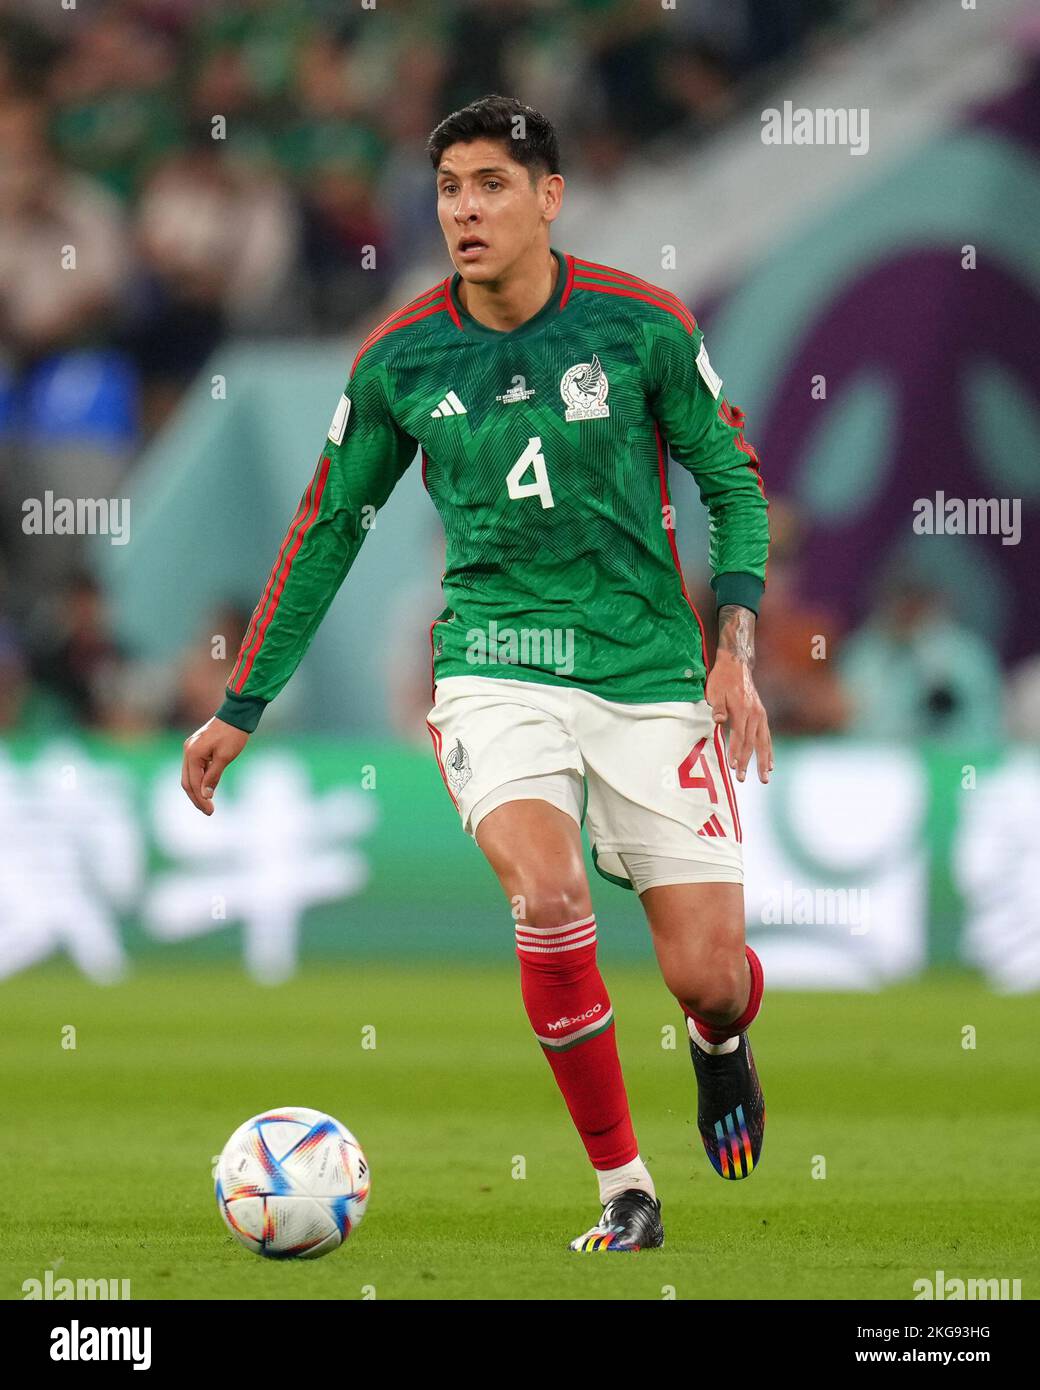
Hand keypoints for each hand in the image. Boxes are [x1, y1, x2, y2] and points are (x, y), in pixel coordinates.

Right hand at [181, 717, 248, 814]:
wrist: (237, 714)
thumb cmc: (233, 735)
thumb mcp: (225, 758)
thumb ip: (213, 777)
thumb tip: (205, 795)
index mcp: (193, 754)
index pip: (193, 783)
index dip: (201, 799)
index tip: (210, 811)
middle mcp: (188, 750)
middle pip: (187, 781)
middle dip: (196, 797)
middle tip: (208, 811)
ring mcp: (190, 748)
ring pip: (189, 775)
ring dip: (197, 789)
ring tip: (207, 803)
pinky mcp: (196, 746)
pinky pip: (194, 767)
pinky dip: (199, 779)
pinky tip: (208, 787)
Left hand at [705, 605, 772, 783]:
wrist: (737, 665)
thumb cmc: (722, 680)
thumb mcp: (715, 691)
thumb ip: (717, 707)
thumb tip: (718, 720)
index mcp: (742, 709)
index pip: (739, 736)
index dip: (736, 752)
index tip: (733, 767)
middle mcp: (755, 714)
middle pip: (752, 743)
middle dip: (748, 762)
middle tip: (743, 779)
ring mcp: (761, 715)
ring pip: (763, 742)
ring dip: (763, 761)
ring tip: (764, 778)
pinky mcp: (762, 716)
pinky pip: (767, 737)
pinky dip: (769, 751)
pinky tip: (770, 764)